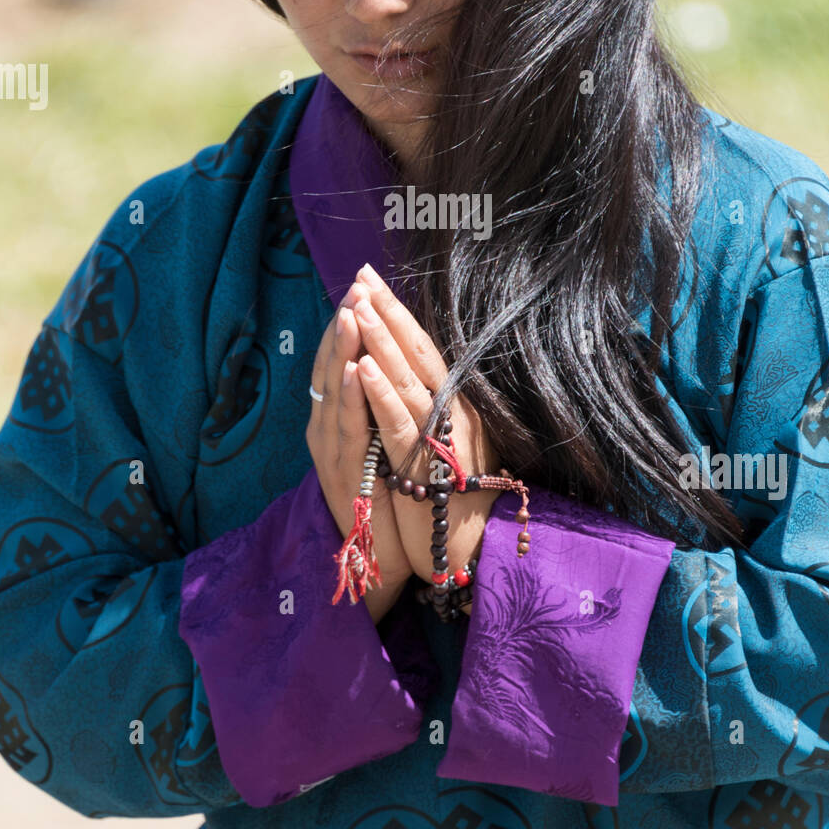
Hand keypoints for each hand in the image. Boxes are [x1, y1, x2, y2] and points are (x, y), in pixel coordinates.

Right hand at [306, 281, 412, 619]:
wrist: (392, 561)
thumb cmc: (396, 497)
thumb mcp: (390, 441)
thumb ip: (383, 405)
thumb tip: (393, 361)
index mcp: (340, 419)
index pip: (342, 360)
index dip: (350, 323)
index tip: (363, 285)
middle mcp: (328, 431)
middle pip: (332, 368)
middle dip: (345, 325)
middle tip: (355, 285)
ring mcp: (332, 455)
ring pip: (335, 393)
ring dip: (345, 351)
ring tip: (353, 312)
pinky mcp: (346, 478)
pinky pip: (349, 432)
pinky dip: (352, 400)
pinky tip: (357, 372)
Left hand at [348, 264, 502, 598]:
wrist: (468, 551)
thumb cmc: (453, 495)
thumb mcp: (444, 439)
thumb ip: (432, 402)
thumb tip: (407, 365)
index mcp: (454, 401)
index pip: (423, 346)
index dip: (397, 312)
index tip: (370, 280)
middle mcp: (452, 410)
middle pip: (418, 352)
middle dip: (388, 312)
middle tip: (362, 277)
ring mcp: (441, 435)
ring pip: (408, 379)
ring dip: (382, 342)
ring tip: (360, 308)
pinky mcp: (424, 464)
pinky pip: (400, 422)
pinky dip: (381, 393)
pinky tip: (363, 367)